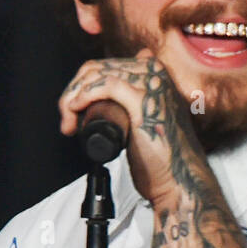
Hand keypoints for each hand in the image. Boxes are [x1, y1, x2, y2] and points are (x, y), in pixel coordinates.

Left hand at [58, 51, 205, 207]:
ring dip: (73, 97)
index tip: (72, 112)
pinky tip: (75, 109)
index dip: (81, 86)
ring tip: (69, 123)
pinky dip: (84, 95)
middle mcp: (153, 72)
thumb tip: (118, 97)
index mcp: (153, 73)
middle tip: (67, 121)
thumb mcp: (146, 122)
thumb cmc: (163, 159)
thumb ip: (137, 105)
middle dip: (73, 92)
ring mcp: (150, 84)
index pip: (104, 66)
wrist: (179, 181)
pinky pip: (105, 86)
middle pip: (97, 68)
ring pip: (97, 75)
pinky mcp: (143, 99)